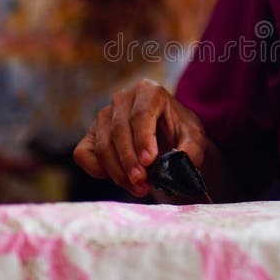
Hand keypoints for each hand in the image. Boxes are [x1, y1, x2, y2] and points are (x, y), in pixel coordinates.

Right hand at [73, 80, 208, 196]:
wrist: (169, 138)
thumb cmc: (181, 134)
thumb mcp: (195, 139)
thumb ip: (191, 149)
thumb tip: (179, 161)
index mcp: (148, 91)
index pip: (141, 114)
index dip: (143, 139)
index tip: (149, 161)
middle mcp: (122, 99)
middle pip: (119, 131)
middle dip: (129, 161)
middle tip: (142, 183)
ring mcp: (104, 115)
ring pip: (102, 145)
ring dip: (118, 172)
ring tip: (138, 188)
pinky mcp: (92, 134)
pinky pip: (84, 154)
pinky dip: (98, 170)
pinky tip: (119, 179)